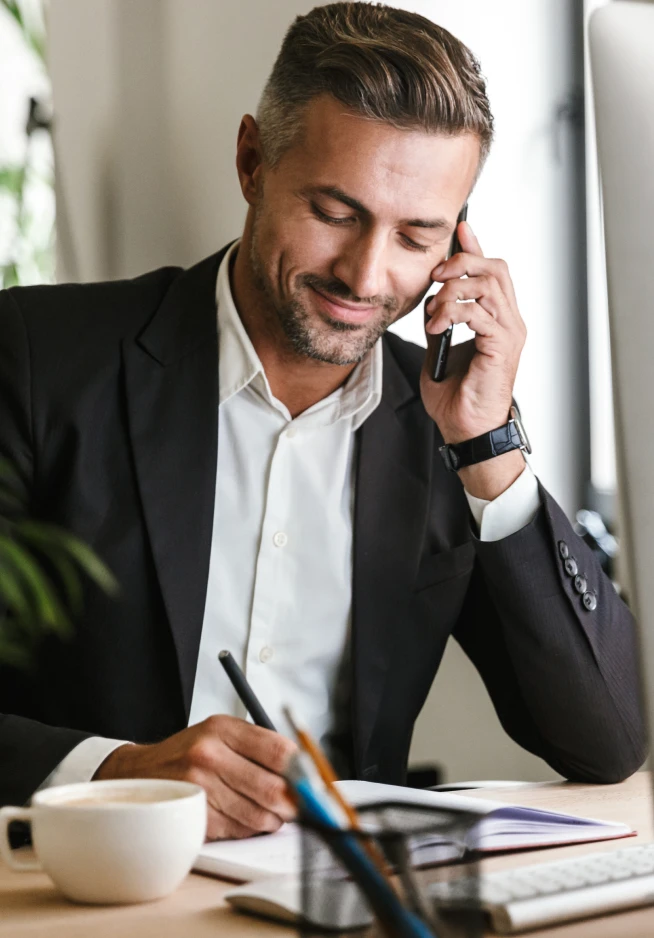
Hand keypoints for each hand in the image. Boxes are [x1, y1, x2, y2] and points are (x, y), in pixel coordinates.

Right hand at [94, 715, 296, 839]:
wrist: (138, 775)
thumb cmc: (187, 755)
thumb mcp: (219, 734)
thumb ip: (258, 747)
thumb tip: (304, 769)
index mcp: (221, 728)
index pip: (278, 749)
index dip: (302, 768)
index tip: (311, 777)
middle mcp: (208, 754)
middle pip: (273, 787)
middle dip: (292, 801)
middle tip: (297, 804)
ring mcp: (199, 787)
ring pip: (259, 814)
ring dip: (273, 819)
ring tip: (269, 812)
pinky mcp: (193, 816)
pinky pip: (239, 830)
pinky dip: (249, 829)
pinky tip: (242, 818)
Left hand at [420, 221, 526, 498]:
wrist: (465, 430)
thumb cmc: (456, 398)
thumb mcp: (439, 349)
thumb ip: (440, 321)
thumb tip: (431, 299)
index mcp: (497, 319)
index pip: (492, 270)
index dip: (475, 247)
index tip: (458, 230)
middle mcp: (509, 322)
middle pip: (495, 268)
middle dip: (462, 262)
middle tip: (435, 274)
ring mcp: (509, 334)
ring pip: (488, 286)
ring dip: (453, 290)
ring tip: (433, 310)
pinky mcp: (501, 347)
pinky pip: (479, 313)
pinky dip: (453, 312)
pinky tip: (437, 326)